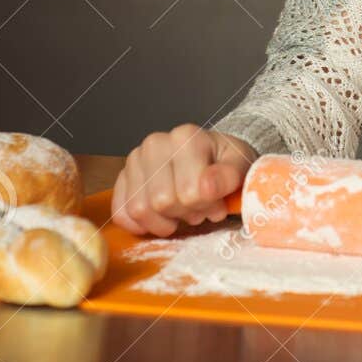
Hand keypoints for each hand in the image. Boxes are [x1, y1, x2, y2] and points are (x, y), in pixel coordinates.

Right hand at [111, 124, 255, 236]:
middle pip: (162, 201)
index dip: (207, 207)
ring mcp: (135, 159)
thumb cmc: (224, 163)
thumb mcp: (239, 167)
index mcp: (186, 136)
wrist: (210, 156)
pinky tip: (159, 219)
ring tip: (182, 211)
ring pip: (139, 209)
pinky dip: (140, 225)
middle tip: (200, 209)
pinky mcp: (123, 177)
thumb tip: (208, 187)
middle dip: (186, 214)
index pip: (189, 191)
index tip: (218, 204)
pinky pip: (121, 213)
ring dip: (164, 222)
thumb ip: (229, 176)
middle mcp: (155, 143)